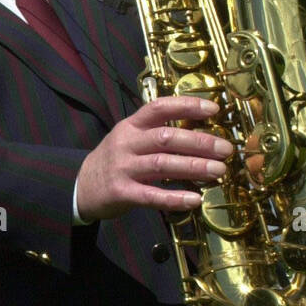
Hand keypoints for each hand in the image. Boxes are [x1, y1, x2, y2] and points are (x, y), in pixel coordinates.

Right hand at [75, 95, 233, 221]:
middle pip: (165, 138)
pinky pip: (151, 196)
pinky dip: (175, 198)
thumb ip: (157, 132)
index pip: (159, 108)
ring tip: (219, 171)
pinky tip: (195, 200)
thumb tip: (201, 131)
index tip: (213, 109)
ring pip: (162, 165)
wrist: (80, 186)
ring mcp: (122, 168)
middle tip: (225, 149)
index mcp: (130, 126)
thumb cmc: (114, 160)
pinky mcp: (121, 193)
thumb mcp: (129, 138)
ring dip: (193, 167)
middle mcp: (126, 144)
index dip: (186, 105)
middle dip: (199, 142)